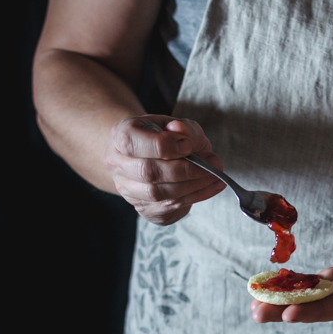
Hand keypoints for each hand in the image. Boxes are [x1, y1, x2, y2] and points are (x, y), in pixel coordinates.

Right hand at [104, 115, 225, 224]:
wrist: (155, 158)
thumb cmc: (165, 138)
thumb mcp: (176, 126)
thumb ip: (182, 128)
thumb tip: (183, 136)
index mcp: (121, 135)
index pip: (133, 143)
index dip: (164, 146)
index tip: (189, 146)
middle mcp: (117, 163)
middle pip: (147, 172)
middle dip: (185, 171)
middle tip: (211, 166)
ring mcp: (127, 189)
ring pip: (158, 194)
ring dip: (192, 187)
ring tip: (214, 177)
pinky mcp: (142, 208)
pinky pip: (168, 207)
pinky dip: (194, 197)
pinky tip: (209, 187)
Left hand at [251, 221, 332, 322]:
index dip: (318, 309)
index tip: (290, 313)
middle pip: (321, 308)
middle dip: (289, 310)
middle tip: (257, 313)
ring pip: (313, 299)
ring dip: (283, 302)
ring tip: (253, 306)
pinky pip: (313, 285)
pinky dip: (291, 286)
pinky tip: (267, 288)